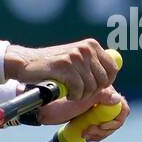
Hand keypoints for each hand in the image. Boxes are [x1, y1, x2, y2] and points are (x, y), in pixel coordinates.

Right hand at [4, 38, 118, 101]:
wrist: (25, 62)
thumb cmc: (51, 66)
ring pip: (91, 87)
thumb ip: (94, 70)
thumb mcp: (75, 63)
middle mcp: (86, 48)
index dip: (105, 84)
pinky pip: (78, 89)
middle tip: (79, 93)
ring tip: (70, 93)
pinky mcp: (64, 66)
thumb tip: (115, 94)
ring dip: (81, 95)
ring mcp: (75, 56)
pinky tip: (65, 93)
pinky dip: (73, 96)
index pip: (113, 69)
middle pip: (103, 80)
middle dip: (92, 92)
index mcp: (91, 45)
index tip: (92, 89)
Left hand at [36, 86, 129, 141]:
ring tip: (85, 134)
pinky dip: (95, 135)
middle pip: (116, 120)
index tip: (102, 126)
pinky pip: (100, 130)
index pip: (122, 108)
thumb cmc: (59, 104)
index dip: (115, 120)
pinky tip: (85, 136)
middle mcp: (102, 102)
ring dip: (99, 134)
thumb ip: (100, 96)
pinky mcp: (90, 120)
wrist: (45, 111)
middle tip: (89, 132)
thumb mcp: (81, 100)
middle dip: (105, 129)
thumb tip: (117, 98)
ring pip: (109, 127)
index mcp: (104, 93)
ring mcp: (96, 111)